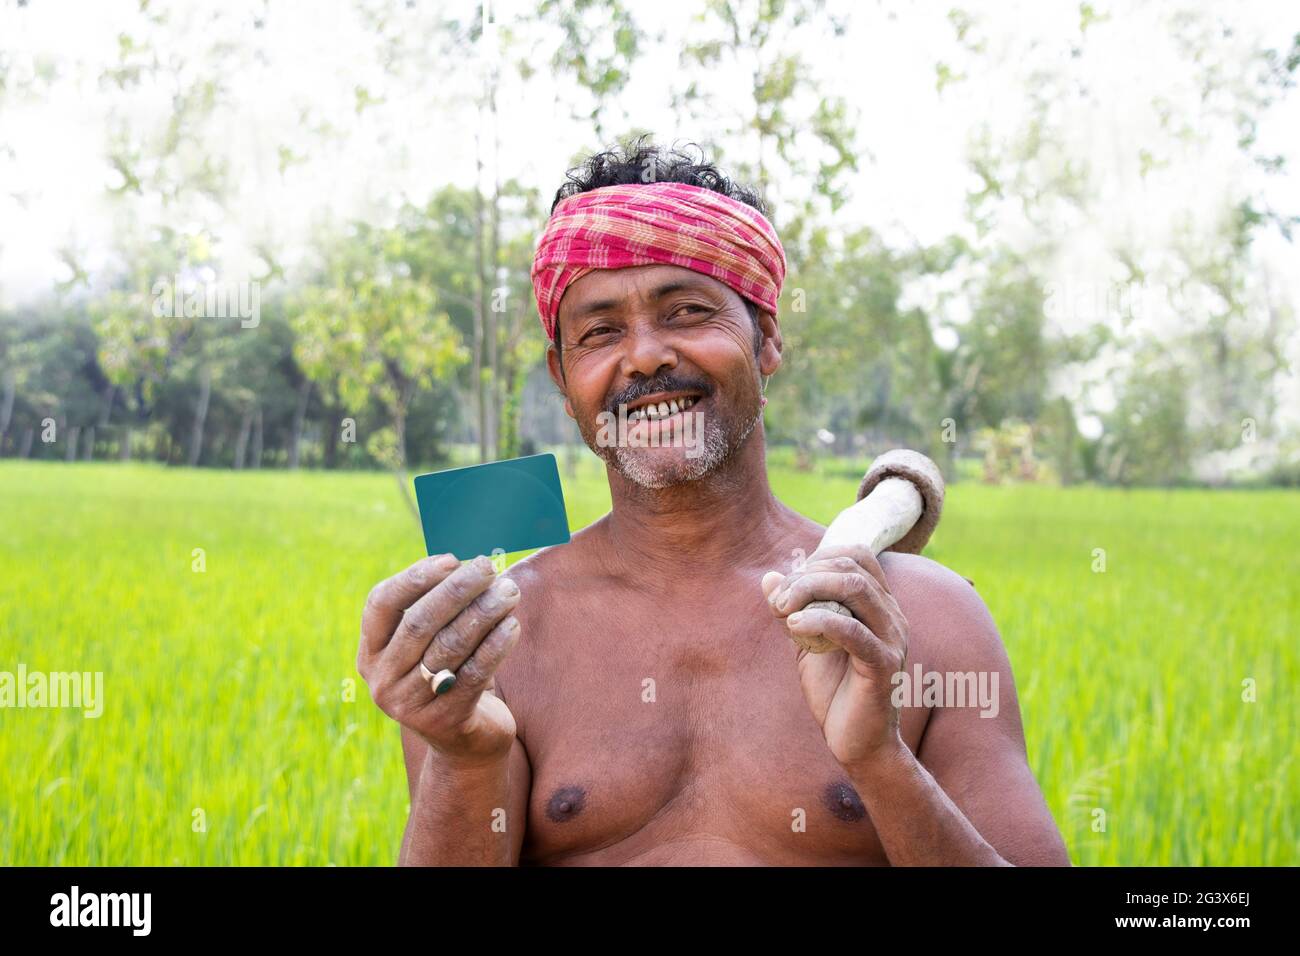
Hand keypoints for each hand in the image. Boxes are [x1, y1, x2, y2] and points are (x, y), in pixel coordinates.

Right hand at [357, 553, 522, 767]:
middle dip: (457, 590)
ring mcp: (409, 704)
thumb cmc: (451, 673)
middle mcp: (382, 679)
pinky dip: (496, 645)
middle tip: (488, 567)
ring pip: (449, 646)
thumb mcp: (433, 642)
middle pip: (419, 622)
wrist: (465, 742)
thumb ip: (437, 605)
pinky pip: (474, 673)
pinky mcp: (444, 721)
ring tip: (510, 591)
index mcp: (371, 652)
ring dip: (483, 612)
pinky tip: (513, 625)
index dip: (414, 577)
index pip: (381, 604)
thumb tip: (467, 561)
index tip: (451, 559)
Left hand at [761, 544, 908, 769]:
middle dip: (806, 576)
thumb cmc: (834, 690)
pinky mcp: (884, 666)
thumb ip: (792, 610)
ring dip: (810, 591)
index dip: (817, 558)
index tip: (788, 584)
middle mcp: (892, 615)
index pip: (856, 554)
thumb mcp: (805, 643)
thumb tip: (769, 576)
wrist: (856, 742)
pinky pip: (854, 631)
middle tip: (778, 602)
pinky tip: (794, 628)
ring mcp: (892, 639)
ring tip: (783, 611)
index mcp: (879, 604)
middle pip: (850, 567)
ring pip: (855, 589)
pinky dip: (819, 622)